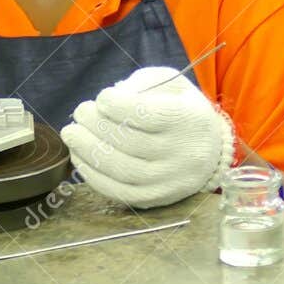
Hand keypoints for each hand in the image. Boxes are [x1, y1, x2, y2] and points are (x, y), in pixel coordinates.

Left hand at [60, 66, 234, 208]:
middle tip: (80, 112)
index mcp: (189, 120)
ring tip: (72, 134)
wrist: (211, 153)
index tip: (102, 98)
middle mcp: (183, 154)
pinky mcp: (155, 199)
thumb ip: (141, 84)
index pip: (148, 115)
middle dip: (95, 125)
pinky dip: (92, 175)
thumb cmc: (182, 110)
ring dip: (87, 150)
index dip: (117, 105)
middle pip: (130, 143)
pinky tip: (79, 157)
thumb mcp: (171, 85)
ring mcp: (169, 181)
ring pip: (121, 170)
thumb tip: (106, 100)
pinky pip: (118, 192)